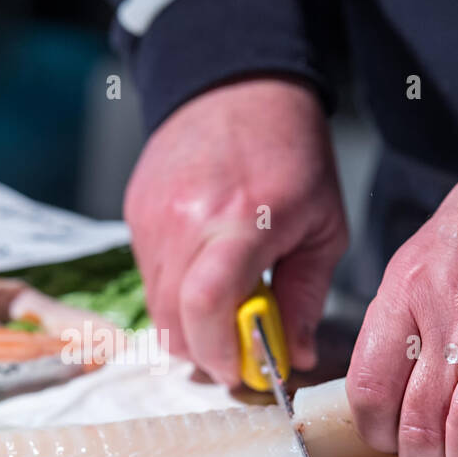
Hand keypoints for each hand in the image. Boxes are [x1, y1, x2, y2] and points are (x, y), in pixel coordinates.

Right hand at [123, 77, 347, 385]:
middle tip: (234, 352)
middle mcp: (186, 220)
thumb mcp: (323, 226)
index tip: (241, 371)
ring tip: (223, 305)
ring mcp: (152, 216)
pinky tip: (202, 269)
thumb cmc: (291, 154)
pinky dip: (173, 291)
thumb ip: (306, 297)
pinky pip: (148, 275)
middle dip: (203, 352)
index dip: (219, 353)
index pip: (207, 307)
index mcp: (241, 221)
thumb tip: (294, 357)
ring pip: (155, 305)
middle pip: (174, 320)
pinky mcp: (134, 211)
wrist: (235, 85)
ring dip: (187, 324)